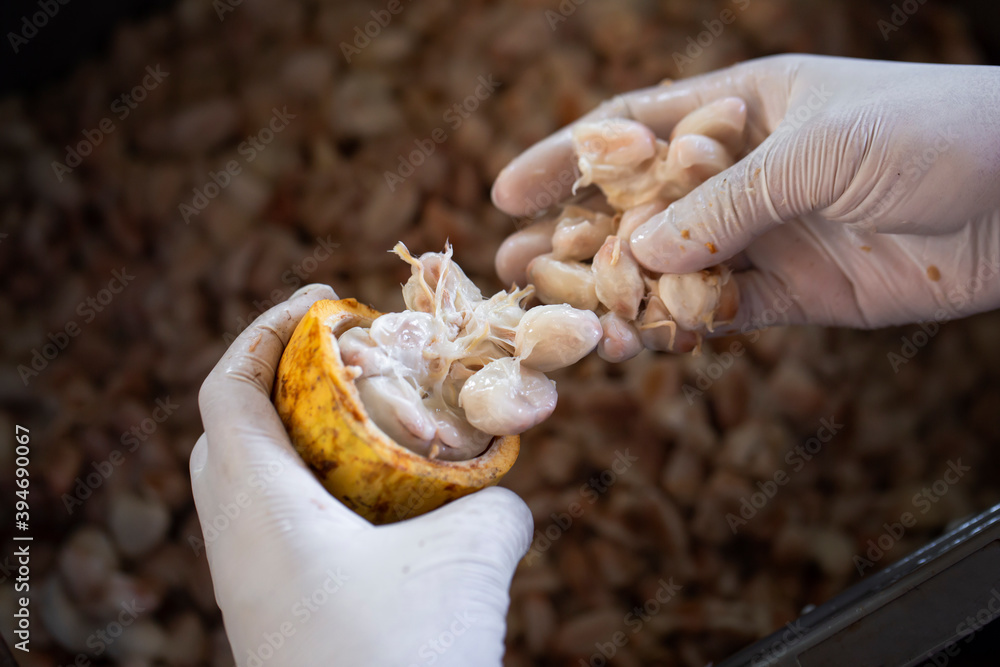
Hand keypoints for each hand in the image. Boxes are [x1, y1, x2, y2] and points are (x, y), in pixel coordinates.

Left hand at [190, 285, 531, 666]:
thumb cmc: (404, 659)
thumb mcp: (470, 562)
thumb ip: (495, 506)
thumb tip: (502, 493)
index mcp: (257, 507)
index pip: (228, 388)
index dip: (269, 328)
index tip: (327, 300)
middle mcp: (238, 542)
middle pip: (233, 430)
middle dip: (284, 378)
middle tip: (350, 360)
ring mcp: (252, 586)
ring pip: (256, 484)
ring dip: (305, 440)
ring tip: (372, 426)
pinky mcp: (278, 617)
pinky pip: (283, 530)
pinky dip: (323, 495)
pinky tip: (386, 508)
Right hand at [492, 54, 999, 330]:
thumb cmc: (930, 134)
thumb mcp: (817, 149)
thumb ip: (724, 202)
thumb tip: (637, 255)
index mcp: (740, 108)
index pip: (631, 130)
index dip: (565, 159)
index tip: (509, 191)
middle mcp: (740, 171)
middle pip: (636, 205)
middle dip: (574, 236)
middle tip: (514, 268)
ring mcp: (762, 234)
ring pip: (667, 268)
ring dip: (614, 295)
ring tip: (560, 323)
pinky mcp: (790, 292)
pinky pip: (715, 311)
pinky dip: (674, 329)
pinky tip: (635, 345)